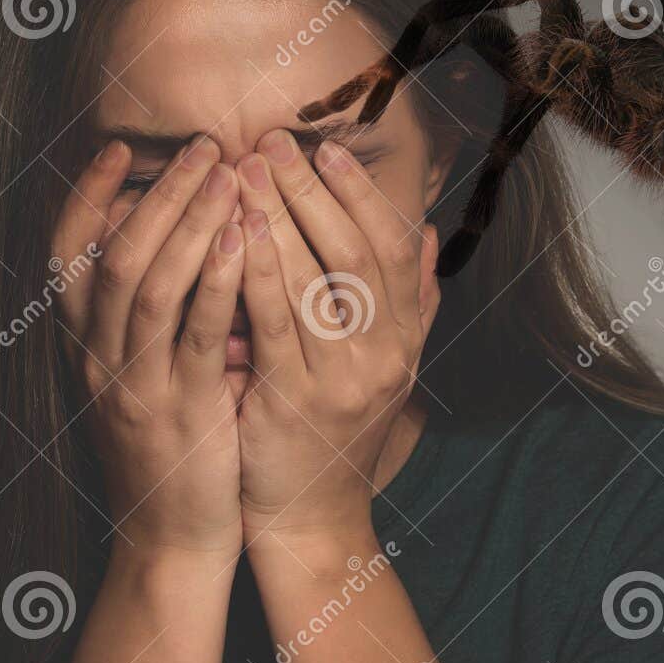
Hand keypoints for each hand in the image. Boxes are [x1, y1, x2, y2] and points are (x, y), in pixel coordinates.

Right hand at [52, 135, 246, 559]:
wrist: (171, 540)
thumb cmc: (170, 450)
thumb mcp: (142, 376)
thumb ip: (149, 317)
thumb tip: (173, 241)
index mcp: (86, 348)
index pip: (68, 256)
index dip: (86, 197)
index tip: (119, 148)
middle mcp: (100, 360)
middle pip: (115, 255)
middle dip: (158, 193)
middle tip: (203, 145)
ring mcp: (137, 385)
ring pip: (149, 285)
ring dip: (188, 222)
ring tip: (228, 173)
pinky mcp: (182, 411)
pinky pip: (195, 334)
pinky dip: (216, 280)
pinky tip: (242, 240)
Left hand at [232, 130, 438, 553]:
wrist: (310, 521)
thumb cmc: (333, 436)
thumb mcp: (385, 371)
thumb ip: (408, 304)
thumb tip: (429, 233)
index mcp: (403, 341)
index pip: (390, 247)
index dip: (358, 193)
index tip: (324, 149)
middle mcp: (383, 356)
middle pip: (352, 251)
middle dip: (310, 190)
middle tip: (271, 141)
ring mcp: (343, 380)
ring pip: (314, 278)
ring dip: (278, 216)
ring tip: (243, 170)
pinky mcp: (295, 402)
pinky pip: (276, 324)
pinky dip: (257, 272)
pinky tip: (234, 234)